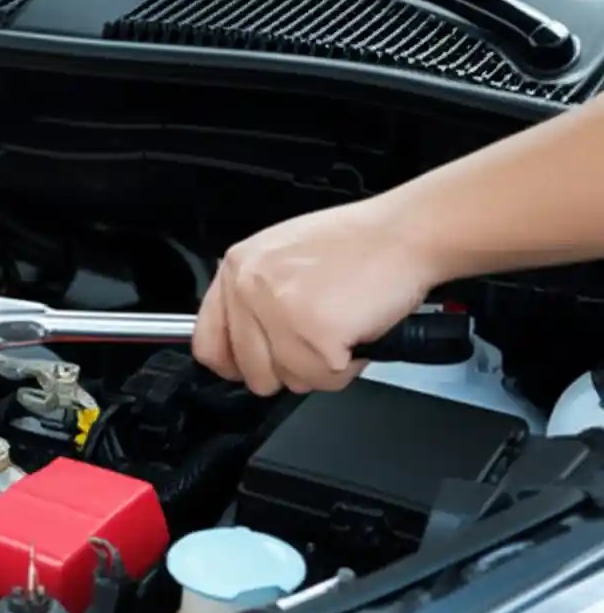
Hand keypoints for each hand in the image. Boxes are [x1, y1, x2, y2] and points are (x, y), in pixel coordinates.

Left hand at [191, 200, 438, 395]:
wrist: (406, 232)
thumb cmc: (356, 245)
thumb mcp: (281, 257)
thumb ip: (253, 298)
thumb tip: (240, 345)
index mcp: (237, 268)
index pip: (207, 344)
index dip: (234, 364)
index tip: (254, 366)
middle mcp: (249, 288)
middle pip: (252, 372)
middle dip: (291, 366)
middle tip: (318, 339)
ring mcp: (280, 312)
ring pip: (291, 380)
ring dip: (323, 366)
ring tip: (341, 327)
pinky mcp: (315, 333)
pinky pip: (326, 379)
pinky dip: (348, 367)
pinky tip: (356, 333)